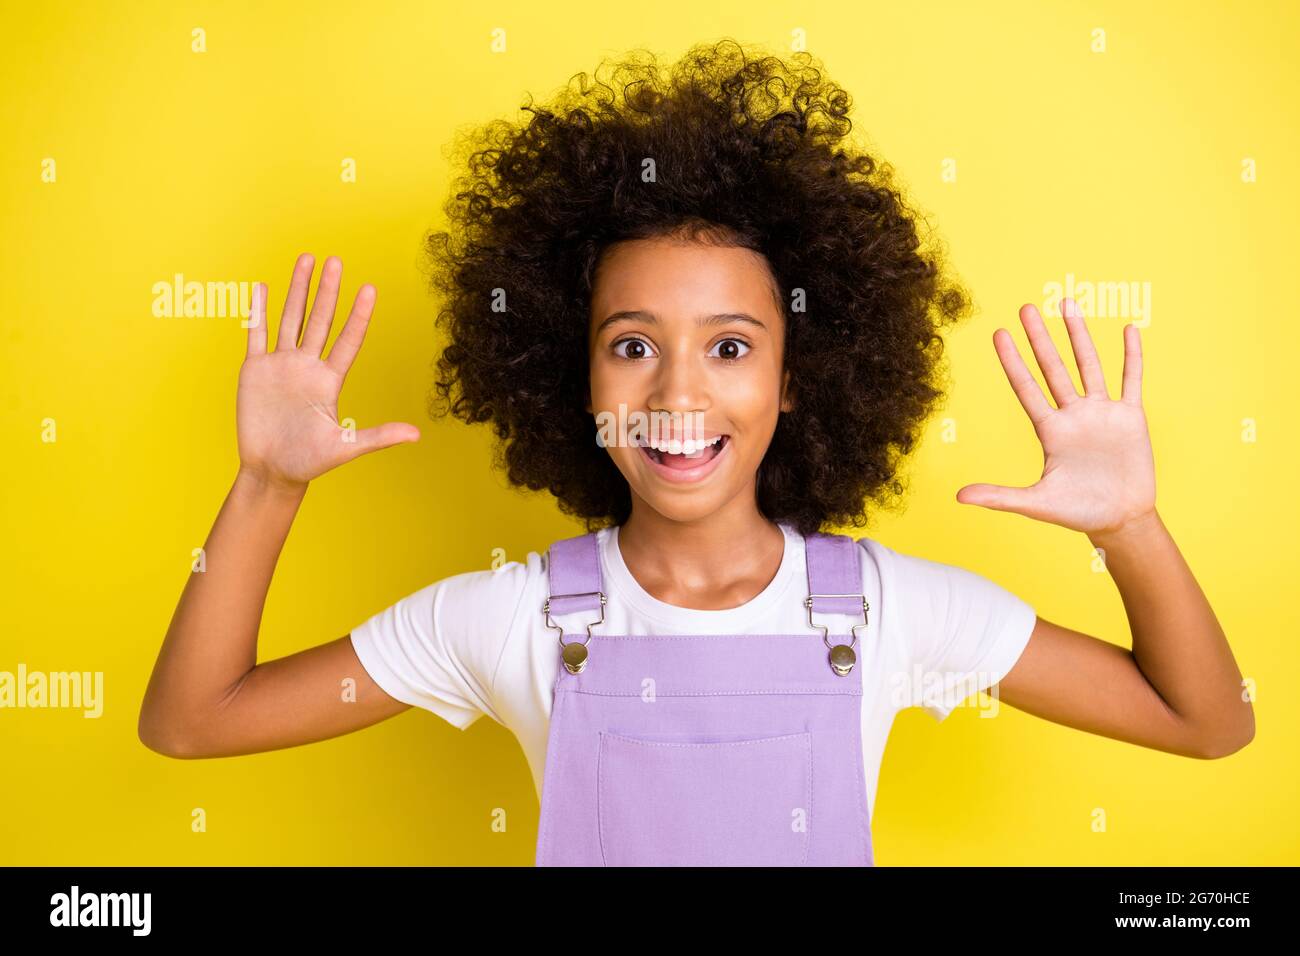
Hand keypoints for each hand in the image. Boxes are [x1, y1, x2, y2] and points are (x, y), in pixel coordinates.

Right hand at [236, 253, 419, 490]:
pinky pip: (256, 334)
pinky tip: (263, 288)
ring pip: (291, 319)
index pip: (348, 340)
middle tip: (336, 260)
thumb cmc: (310, 462)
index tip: (370, 289)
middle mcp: (308, 366)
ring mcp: (281, 365)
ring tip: (307, 260)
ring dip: (298, 290)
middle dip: (328, 291)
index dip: (358, 316)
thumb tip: (417, 434)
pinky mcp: (255, 370)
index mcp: (330, 380)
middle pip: (321, 320)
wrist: (272, 471)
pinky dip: (257, 311)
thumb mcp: (346, 446)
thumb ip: (379, 436)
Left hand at [955, 297, 1154, 538]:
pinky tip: (1128, 330)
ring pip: (1089, 365)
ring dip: (1079, 335)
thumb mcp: (1035, 504)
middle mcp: (1073, 415)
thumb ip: (999, 497)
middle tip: (1026, 306)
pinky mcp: (1130, 418)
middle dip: (1039, 338)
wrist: (1120, 521)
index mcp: (1049, 431)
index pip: (1026, 388)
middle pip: (1053, 368)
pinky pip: (1131, 380)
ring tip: (1068, 302)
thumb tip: (958, 497)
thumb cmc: (1077, 513)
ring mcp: (1101, 413)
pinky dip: (1131, 357)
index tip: (999, 334)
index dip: (1013, 362)